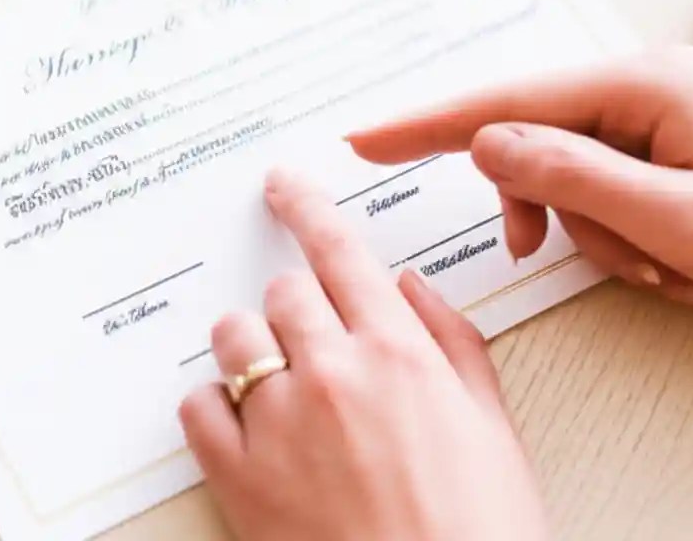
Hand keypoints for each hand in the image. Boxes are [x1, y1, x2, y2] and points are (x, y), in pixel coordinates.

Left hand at [178, 169, 547, 540]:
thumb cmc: (480, 533)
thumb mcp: (494, 429)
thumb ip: (454, 344)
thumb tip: (413, 288)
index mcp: (401, 356)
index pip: (340, 253)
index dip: (307, 207)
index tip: (284, 186)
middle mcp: (335, 375)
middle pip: (284, 292)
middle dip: (296, 305)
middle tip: (312, 338)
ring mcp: (280, 424)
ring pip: (234, 338)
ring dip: (252, 347)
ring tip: (279, 383)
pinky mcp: (239, 478)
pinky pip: (198, 408)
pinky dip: (215, 406)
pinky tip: (247, 426)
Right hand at [346, 47, 692, 316]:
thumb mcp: (670, 215)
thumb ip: (570, 176)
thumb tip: (486, 141)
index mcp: (642, 84)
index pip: (509, 101)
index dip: (430, 125)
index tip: (366, 138)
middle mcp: (643, 84)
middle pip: (539, 144)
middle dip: (553, 211)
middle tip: (556, 254)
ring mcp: (654, 111)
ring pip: (570, 176)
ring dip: (597, 234)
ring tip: (656, 269)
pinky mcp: (664, 140)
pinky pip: (605, 186)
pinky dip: (620, 233)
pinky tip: (665, 262)